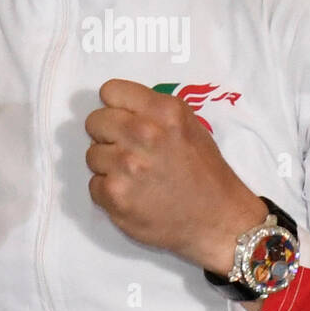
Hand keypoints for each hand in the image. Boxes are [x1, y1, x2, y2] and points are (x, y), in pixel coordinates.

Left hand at [84, 79, 267, 271]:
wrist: (218, 220)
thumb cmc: (205, 173)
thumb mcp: (189, 125)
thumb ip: (153, 112)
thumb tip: (119, 110)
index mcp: (164, 111)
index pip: (110, 91)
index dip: (115, 107)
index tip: (122, 119)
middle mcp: (143, 133)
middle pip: (95, 121)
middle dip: (107, 135)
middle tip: (126, 150)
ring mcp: (126, 165)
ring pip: (92, 154)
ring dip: (107, 165)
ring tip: (134, 176)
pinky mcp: (115, 195)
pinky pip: (94, 184)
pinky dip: (108, 192)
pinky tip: (133, 195)